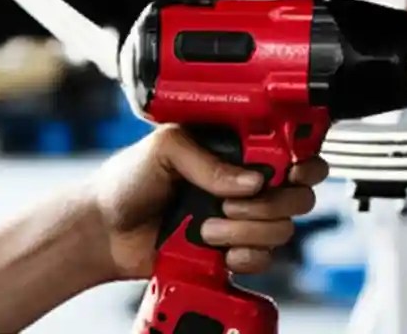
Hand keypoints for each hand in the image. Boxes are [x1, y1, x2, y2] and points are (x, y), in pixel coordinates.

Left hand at [91, 125, 328, 278]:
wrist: (103, 230)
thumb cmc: (130, 179)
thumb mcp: (165, 147)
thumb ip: (207, 158)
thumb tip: (250, 181)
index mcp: (241, 149)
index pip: (294, 150)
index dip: (303, 161)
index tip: (290, 170)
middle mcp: (250, 183)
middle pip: (300, 194)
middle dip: (272, 202)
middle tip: (232, 202)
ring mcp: (244, 219)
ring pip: (282, 228)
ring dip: (246, 230)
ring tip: (207, 227)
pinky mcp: (234, 251)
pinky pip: (264, 258)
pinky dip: (245, 256)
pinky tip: (220, 250)